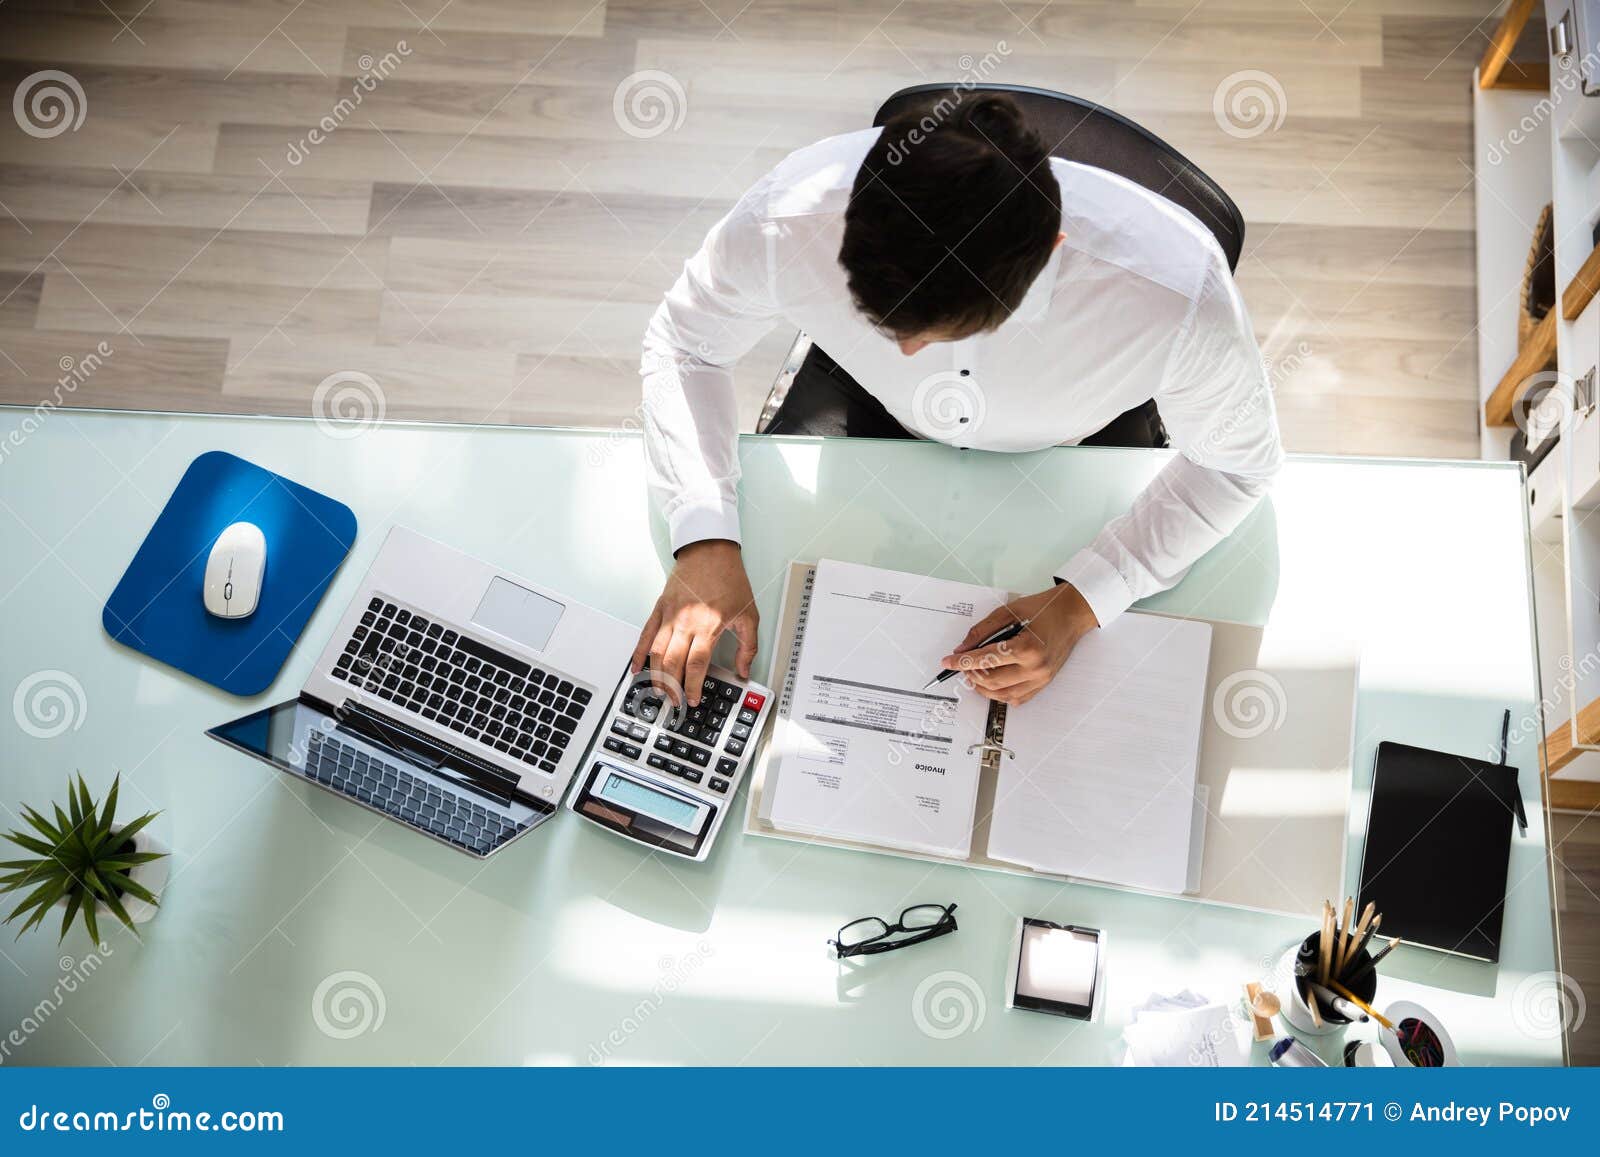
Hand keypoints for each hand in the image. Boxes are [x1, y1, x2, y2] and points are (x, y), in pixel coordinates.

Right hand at [631, 539, 758, 705]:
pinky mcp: (659, 608)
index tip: (693, 699)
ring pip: (656, 652)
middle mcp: (685, 622)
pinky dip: (639, 653)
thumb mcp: (749, 614)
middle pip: (673, 663)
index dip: (693, 686)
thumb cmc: (729, 578)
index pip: (696, 664)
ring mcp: (669, 615)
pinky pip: (645, 635)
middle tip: (675, 702)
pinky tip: (637, 668)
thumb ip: (748, 646)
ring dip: (656, 675)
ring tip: (660, 691)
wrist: (710, 550)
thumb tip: (744, 671)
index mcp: (708, 625)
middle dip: (672, 687)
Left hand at [940, 584, 1098, 705]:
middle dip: (970, 673)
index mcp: (1027, 647)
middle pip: (992, 681)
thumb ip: (982, 631)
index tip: (948, 662)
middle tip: (961, 664)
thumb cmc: (1043, 609)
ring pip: (1003, 694)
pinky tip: (991, 682)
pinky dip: (1000, 693)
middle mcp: (1036, 667)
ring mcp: (1041, 678)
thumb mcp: (1008, 611)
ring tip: (973, 674)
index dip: (962, 661)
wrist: (1072, 613)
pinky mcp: (1044, 683)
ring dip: (982, 687)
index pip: (985, 659)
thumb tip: (962, 648)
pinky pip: (1017, 698)